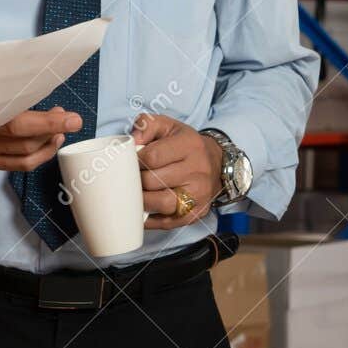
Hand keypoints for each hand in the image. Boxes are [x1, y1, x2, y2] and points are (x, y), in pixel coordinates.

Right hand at [0, 107, 83, 171]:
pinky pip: (21, 164)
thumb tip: (58, 110)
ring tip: (60, 132)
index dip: (48, 122)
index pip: (19, 122)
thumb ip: (24, 98)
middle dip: (52, 130)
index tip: (72, 119)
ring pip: (25, 154)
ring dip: (49, 144)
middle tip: (69, 120)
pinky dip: (40, 156)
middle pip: (24, 139)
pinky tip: (50, 144)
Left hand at [132, 113, 222, 229]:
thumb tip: (133, 141)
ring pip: (161, 204)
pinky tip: (143, 212)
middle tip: (131, 178)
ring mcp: (199, 194)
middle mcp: (198, 170)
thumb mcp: (168, 126)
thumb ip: (146, 124)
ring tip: (135, 194)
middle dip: (136, 181)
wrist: (217, 163)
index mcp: (190, 145)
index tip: (131, 162)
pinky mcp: (197, 212)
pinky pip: (168, 222)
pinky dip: (151, 220)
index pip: (152, 156)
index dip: (135, 161)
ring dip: (142, 201)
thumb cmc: (186, 145)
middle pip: (153, 181)